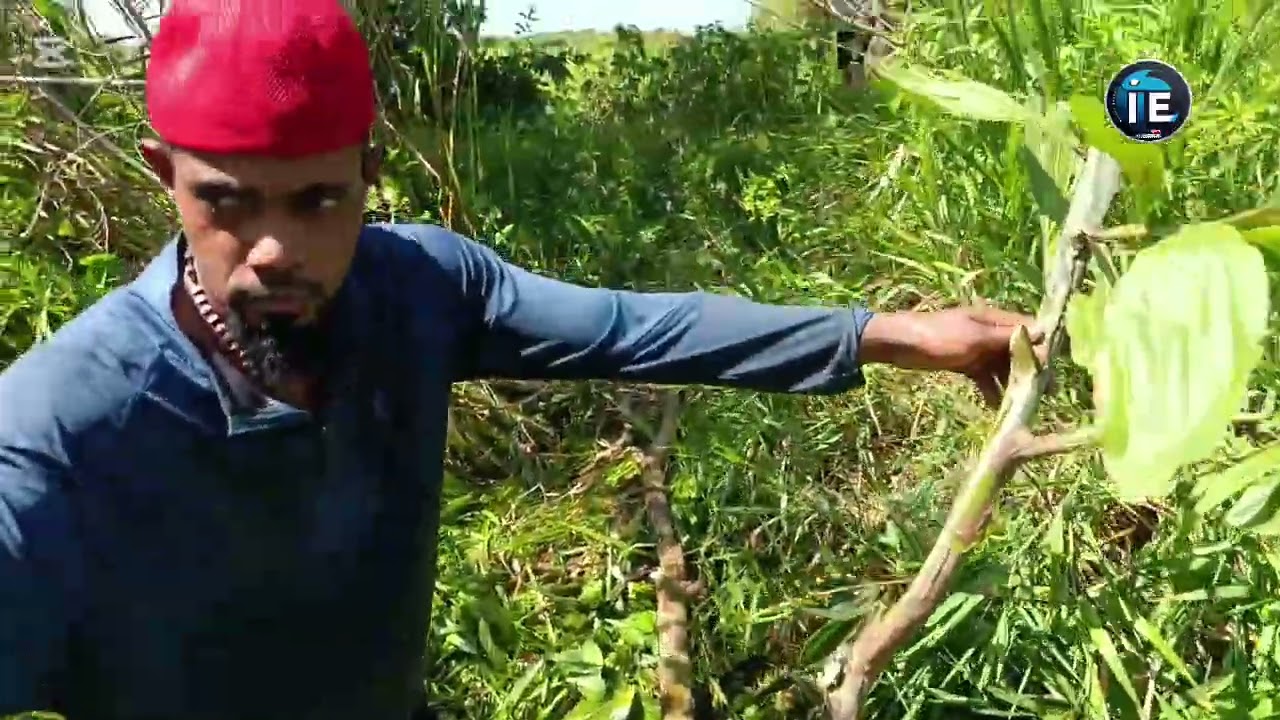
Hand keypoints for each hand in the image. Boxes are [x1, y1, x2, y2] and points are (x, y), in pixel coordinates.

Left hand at [857, 305, 1044, 406]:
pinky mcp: (965, 362)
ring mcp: (977, 348)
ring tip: (1024, 404)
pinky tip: (997, 406)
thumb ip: (1007, 337)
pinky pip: (984, 377)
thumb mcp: (975, 338)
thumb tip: (1043, 333)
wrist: (901, 344)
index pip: (1028, 330)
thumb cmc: (939, 336)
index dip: (1043, 348)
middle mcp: (989, 332)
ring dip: (1012, 383)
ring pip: (1002, 366)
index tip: (1055, 369)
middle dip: (1031, 370)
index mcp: (994, 319)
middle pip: (1018, 350)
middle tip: (1044, 394)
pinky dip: (991, 389)